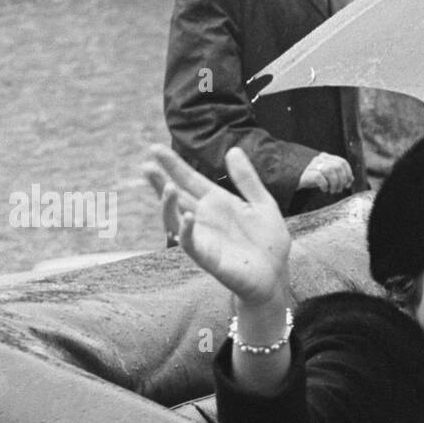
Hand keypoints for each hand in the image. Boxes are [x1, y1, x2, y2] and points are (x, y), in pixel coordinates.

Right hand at [145, 144, 289, 306]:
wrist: (277, 274)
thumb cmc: (269, 242)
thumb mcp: (263, 204)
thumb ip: (247, 179)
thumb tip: (233, 150)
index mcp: (217, 202)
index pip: (189, 179)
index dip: (173, 164)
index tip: (154, 148)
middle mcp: (205, 218)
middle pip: (175, 197)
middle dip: (159, 182)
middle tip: (146, 166)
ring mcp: (204, 237)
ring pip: (175, 219)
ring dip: (168, 205)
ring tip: (168, 187)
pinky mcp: (208, 258)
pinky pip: (191, 244)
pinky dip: (186, 230)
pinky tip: (187, 216)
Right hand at [297, 151, 353, 194]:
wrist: (295, 179)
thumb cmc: (313, 178)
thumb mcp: (327, 175)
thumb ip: (339, 175)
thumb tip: (351, 179)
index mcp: (327, 157)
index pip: (343, 162)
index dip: (348, 173)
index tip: (347, 184)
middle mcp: (320, 159)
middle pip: (337, 166)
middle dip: (341, 180)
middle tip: (339, 189)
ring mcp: (312, 165)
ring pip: (329, 170)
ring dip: (334, 183)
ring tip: (332, 190)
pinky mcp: (307, 173)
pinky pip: (319, 177)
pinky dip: (325, 185)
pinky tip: (324, 189)